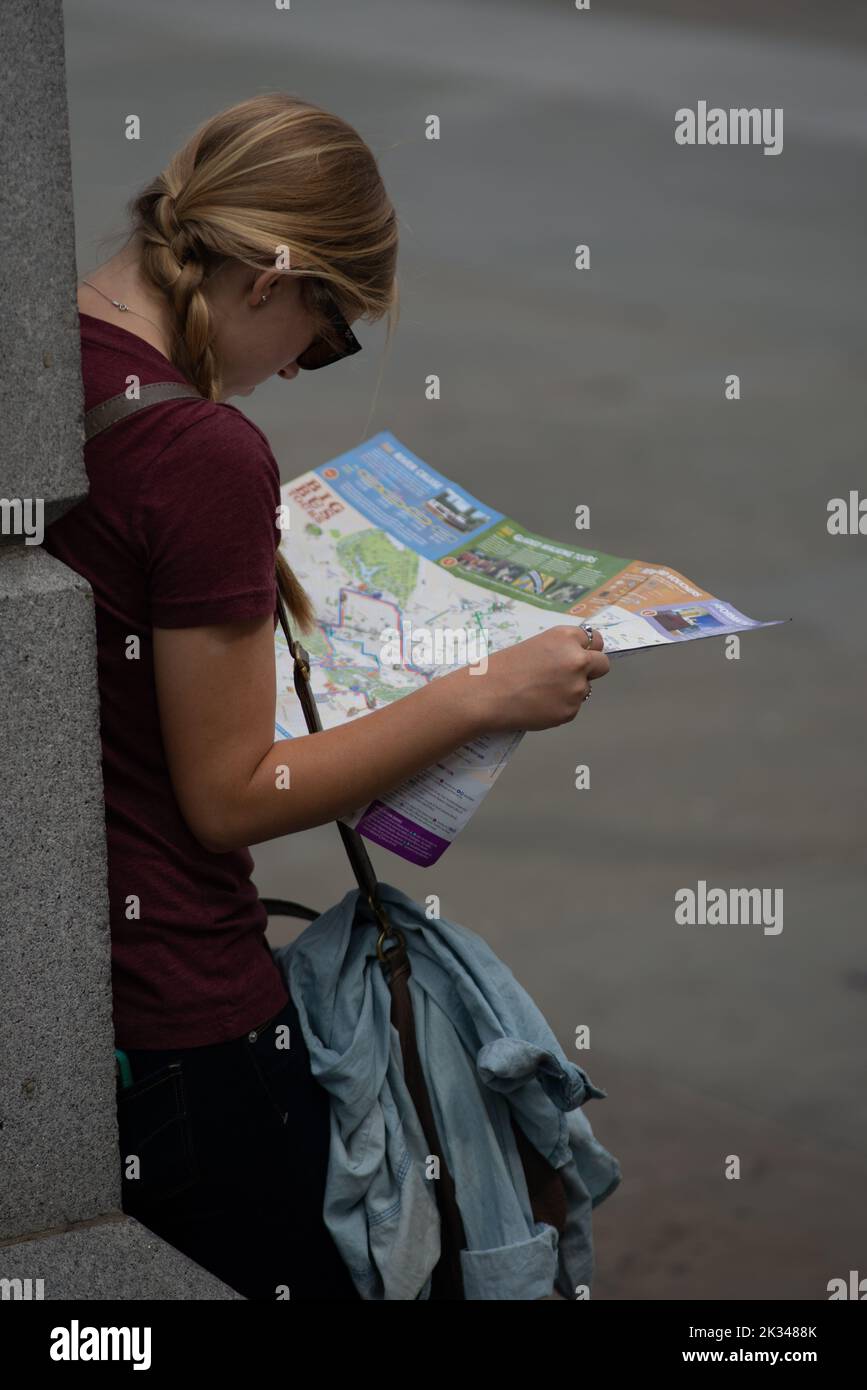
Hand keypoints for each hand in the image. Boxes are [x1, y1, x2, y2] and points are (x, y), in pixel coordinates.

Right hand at [453, 624, 609, 734]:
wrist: (485, 695)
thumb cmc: (501, 668)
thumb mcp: (534, 646)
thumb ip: (560, 651)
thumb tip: (577, 660)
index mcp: (566, 638)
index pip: (595, 641)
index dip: (586, 649)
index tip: (580, 655)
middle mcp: (577, 660)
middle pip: (603, 664)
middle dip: (591, 669)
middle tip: (570, 676)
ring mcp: (577, 688)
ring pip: (586, 689)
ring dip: (571, 690)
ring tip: (541, 692)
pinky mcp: (570, 711)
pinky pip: (572, 708)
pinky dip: (559, 707)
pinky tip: (537, 705)